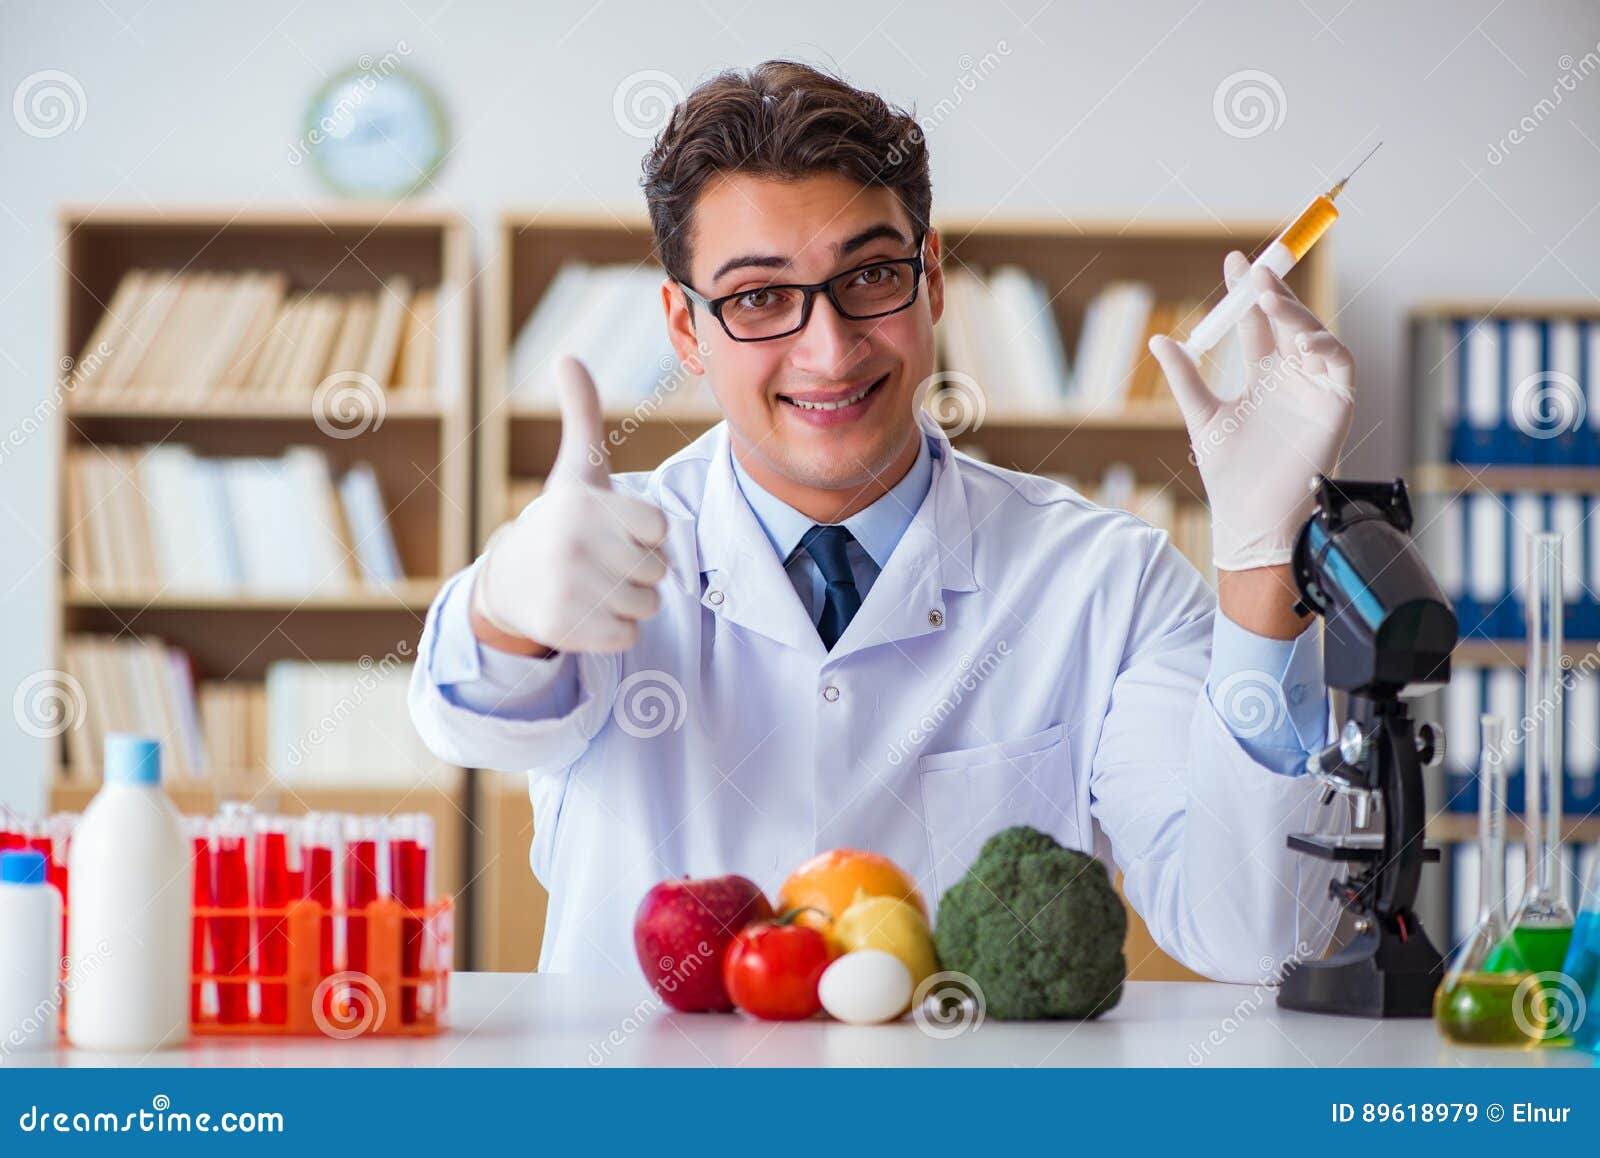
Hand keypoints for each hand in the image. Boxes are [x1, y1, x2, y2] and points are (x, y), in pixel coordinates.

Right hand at [470, 357, 668, 654]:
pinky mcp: (566, 629)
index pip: (661, 529)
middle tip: (601, 560)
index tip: (613, 527)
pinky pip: (629, 636)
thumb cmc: (561, 521)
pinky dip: (614, 630)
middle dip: (639, 569)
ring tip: (593, 585)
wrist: (508, 582)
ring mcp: (568, 590)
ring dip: (629, 601)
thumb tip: (567, 356)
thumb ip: (583, 414)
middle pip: (659, 570)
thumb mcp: (576, 470)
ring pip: (648, 605)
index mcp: (585, 505)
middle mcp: (574, 545)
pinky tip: (585, 611)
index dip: (644, 532)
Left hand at [1149, 252, 1354, 571]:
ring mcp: (1315, 389)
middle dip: (1274, 292)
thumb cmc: (1229, 476)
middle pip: (1289, 320)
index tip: (1233, 260)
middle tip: (1254, 272)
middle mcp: (1292, 377)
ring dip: (1296, 314)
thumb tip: (1158, 341)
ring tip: (1267, 301)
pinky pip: (1341, 366)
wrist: (1250, 520)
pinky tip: (1302, 342)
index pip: (1257, 322)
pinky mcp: (1336, 407)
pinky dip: (1326, 348)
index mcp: (1262, 375)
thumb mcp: (1201, 417)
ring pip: (1316, 335)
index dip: (1247, 291)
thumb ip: (1185, 378)